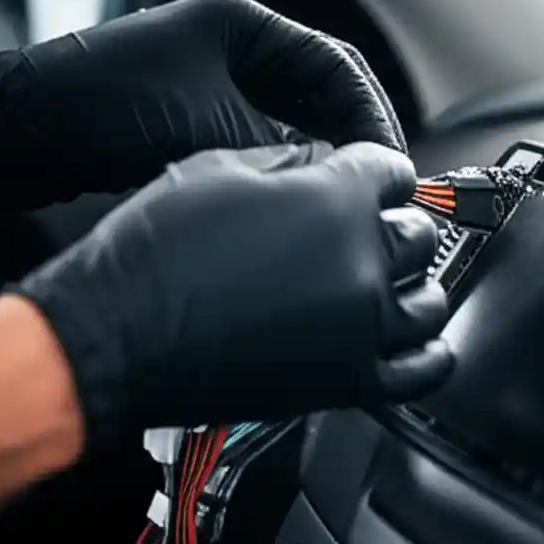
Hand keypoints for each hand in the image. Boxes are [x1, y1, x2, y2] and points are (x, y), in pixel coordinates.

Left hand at [0, 0, 404, 209]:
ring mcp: (211, 83)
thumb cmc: (95, 110)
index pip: (336, 66)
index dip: (371, 116)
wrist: (12, 136)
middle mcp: (230, 48)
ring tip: (346, 200)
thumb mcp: (204, 129)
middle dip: (352, 139)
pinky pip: (260, 144)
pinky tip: (298, 202)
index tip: (391, 163)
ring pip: (293, 123)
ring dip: (321, 158)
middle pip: (320, 93)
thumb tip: (335, 181)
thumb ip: (280, 153)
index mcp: (240, 25)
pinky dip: (285, 171)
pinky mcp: (192, 121)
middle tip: (379, 186)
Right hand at [12, 142, 451, 448]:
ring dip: (410, 286)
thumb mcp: (217, 168)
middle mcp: (361, 262)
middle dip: (392, 226)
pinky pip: (424, 369)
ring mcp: (360, 327)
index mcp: (336, 199)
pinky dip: (426, 352)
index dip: (376, 172)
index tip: (366, 182)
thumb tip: (320, 165)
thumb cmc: (154, 253)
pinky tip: (404, 339)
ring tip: (381, 284)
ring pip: (430, 300)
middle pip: (420, 235)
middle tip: (359, 232)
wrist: (113, 336)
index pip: (395, 171)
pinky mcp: (347, 382)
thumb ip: (288, 162)